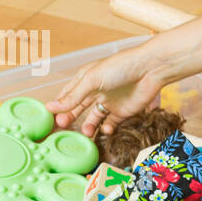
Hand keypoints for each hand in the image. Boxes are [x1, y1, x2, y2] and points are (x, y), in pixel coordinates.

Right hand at [46, 47, 169, 137]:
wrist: (152, 69)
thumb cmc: (121, 67)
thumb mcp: (92, 79)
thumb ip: (73, 96)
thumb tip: (50, 108)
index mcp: (86, 79)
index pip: (67, 95)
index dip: (58, 107)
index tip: (49, 119)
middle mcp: (96, 91)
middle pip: (78, 110)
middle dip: (70, 120)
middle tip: (65, 129)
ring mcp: (110, 102)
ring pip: (93, 120)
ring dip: (88, 128)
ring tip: (87, 133)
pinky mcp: (123, 112)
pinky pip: (110, 125)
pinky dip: (106, 130)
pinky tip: (106, 129)